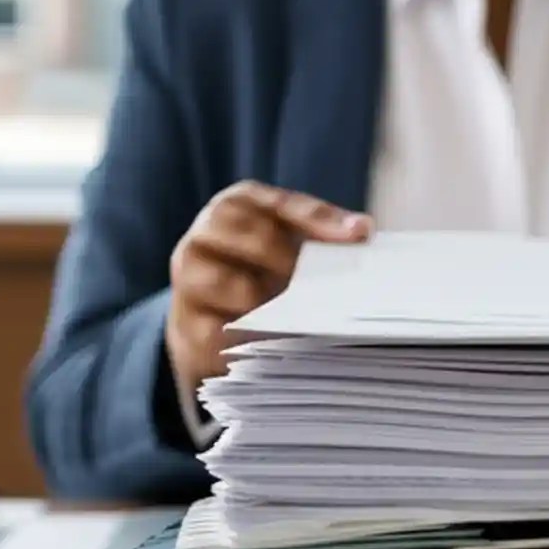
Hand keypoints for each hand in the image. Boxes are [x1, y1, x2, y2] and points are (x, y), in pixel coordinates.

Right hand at [166, 181, 372, 389]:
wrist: (207, 320)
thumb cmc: (256, 273)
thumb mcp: (284, 246)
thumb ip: (319, 237)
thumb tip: (362, 234)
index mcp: (238, 205)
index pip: (282, 205)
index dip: (321, 219)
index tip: (359, 234)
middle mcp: (208, 233)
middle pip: (251, 235)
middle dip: (289, 258)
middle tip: (321, 284)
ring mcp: (190, 278)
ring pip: (226, 282)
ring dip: (263, 299)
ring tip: (296, 316)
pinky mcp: (187, 324)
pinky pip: (216, 331)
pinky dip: (246, 337)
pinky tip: (273, 344)